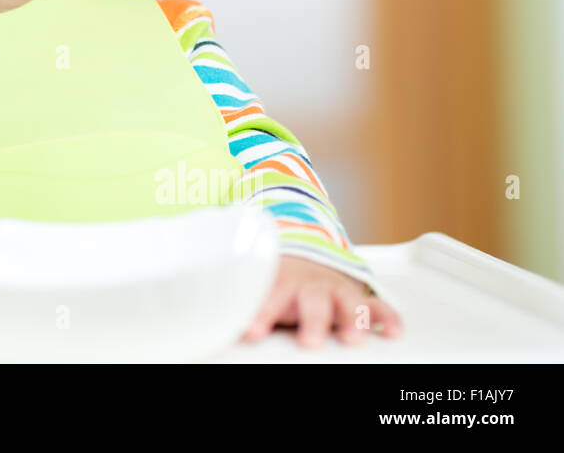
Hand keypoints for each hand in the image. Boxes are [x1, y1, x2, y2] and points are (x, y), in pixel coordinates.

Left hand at [243, 254, 403, 347]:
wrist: (304, 260)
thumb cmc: (279, 287)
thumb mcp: (261, 292)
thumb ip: (247, 306)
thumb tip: (211, 325)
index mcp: (280, 284)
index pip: (268, 297)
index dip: (262, 314)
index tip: (253, 332)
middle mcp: (310, 287)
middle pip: (311, 301)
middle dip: (312, 321)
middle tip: (309, 341)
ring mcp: (337, 292)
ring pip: (347, 302)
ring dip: (352, 320)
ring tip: (353, 339)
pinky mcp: (360, 300)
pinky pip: (378, 307)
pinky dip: (387, 319)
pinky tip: (392, 333)